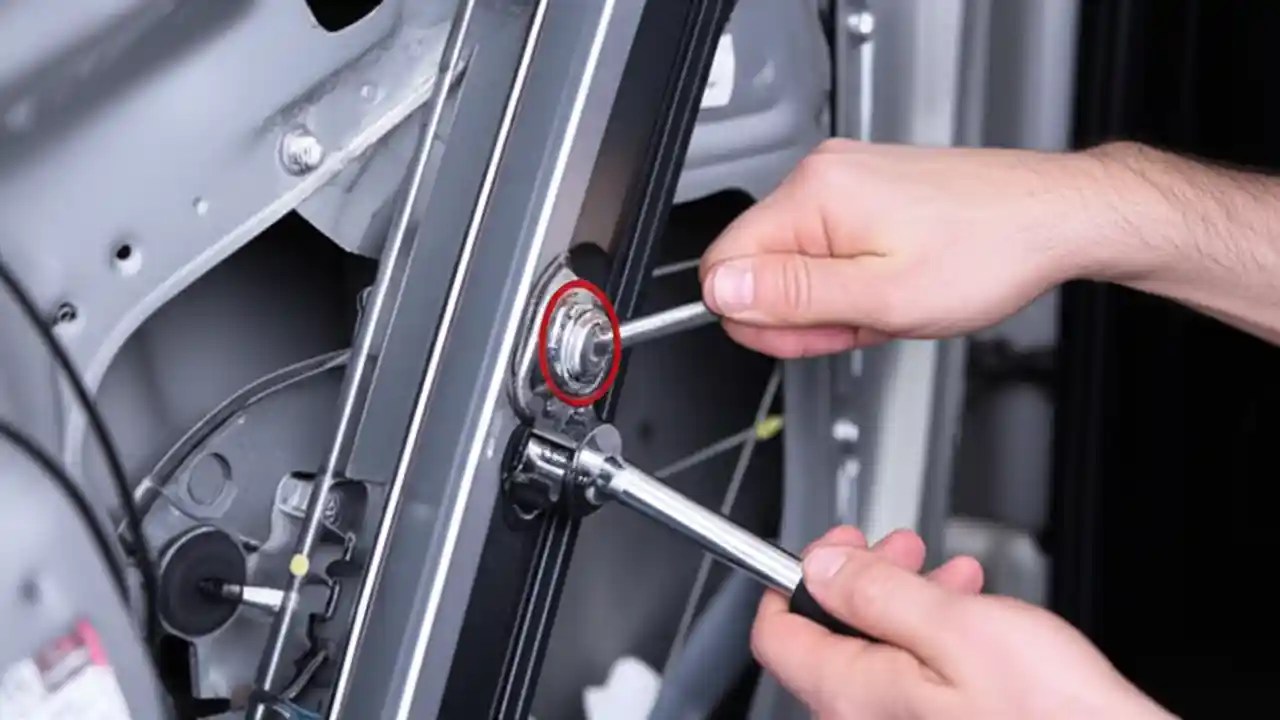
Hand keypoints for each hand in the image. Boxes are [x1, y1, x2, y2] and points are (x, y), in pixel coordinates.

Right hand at [699, 139, 1136, 356]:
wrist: (1054, 218)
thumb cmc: (988, 251)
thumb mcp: (883, 297)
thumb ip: (793, 296)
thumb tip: (723, 292)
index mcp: (815, 195)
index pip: (725, 264)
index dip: (759, 316)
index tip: (809, 332)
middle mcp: (823, 175)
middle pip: (760, 264)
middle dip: (804, 311)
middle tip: (862, 321)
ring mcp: (846, 178)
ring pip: (796, 261)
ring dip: (834, 300)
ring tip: (888, 302)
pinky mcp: (867, 189)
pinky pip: (829, 247)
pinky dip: (854, 279)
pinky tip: (893, 285)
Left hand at [752, 526, 1173, 718]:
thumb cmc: (1049, 714)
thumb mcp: (956, 627)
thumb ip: (875, 590)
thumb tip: (818, 566)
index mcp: (852, 696)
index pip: (775, 637)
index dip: (791, 579)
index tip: (824, 548)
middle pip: (828, 639)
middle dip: (863, 578)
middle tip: (898, 547)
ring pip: (875, 655)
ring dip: (906, 601)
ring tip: (948, 574)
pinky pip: (910, 681)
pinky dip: (932, 637)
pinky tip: (970, 618)